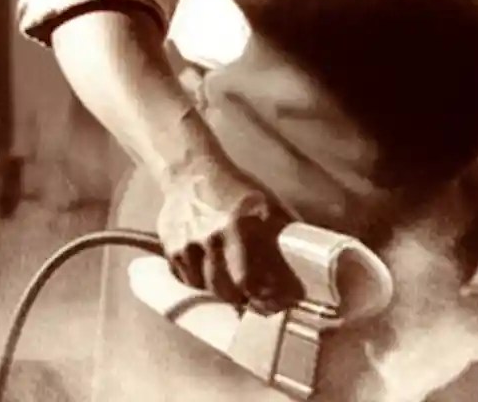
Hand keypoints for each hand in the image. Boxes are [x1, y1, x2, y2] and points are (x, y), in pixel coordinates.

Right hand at [156, 161, 303, 314]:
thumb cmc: (237, 190)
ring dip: (221, 292)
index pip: (249, 280)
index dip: (262, 298)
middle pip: (226, 291)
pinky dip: (201, 282)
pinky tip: (213, 273)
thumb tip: (307, 256)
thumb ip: (283, 230)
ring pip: (205, 288)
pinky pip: (186, 279)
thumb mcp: (267, 204)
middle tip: (256, 299)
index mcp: (239, 227)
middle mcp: (211, 239)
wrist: (192, 173)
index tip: (274, 303)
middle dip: (243, 299)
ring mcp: (187, 246)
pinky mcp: (170, 249)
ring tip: (235, 286)